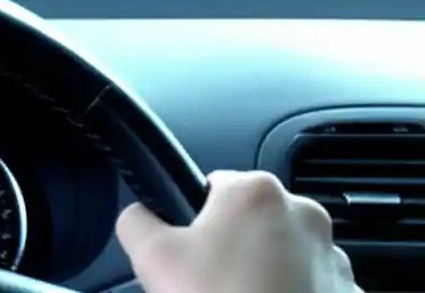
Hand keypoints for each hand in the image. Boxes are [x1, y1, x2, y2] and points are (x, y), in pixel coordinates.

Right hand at [116, 170, 361, 292]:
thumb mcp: (150, 255)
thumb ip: (136, 218)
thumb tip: (140, 213)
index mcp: (255, 192)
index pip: (214, 185)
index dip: (196, 219)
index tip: (192, 253)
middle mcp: (303, 214)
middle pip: (252, 220)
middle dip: (233, 245)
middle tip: (212, 282)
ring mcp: (332, 256)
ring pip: (283, 252)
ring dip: (265, 270)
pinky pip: (311, 286)